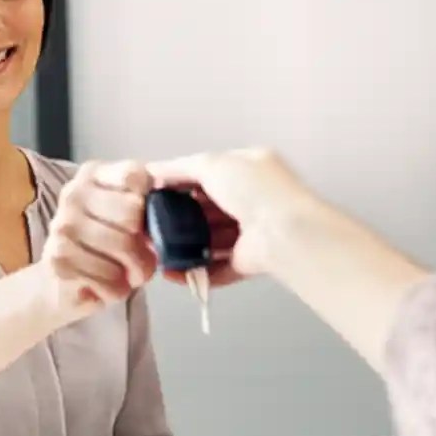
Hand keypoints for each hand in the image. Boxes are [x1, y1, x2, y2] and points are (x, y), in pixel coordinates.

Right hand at [39, 160, 157, 320]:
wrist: (68, 281)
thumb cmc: (108, 244)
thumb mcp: (130, 216)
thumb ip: (149, 205)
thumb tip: (173, 207)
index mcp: (94, 174)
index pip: (134, 175)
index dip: (150, 199)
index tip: (148, 218)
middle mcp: (74, 194)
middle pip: (132, 211)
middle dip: (146, 241)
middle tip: (144, 257)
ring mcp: (62, 225)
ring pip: (123, 246)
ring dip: (136, 270)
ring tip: (130, 274)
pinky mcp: (58, 259)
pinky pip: (108, 277)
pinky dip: (118, 289)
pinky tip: (110, 285)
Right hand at [146, 148, 320, 286]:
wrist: (285, 232)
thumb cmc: (255, 189)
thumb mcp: (214, 164)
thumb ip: (181, 167)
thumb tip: (155, 171)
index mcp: (248, 169)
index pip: (209, 173)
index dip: (180, 182)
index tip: (154, 193)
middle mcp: (251, 199)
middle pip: (207, 208)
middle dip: (179, 217)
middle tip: (150, 225)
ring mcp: (251, 232)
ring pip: (210, 240)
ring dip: (183, 246)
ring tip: (156, 251)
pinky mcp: (248, 261)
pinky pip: (217, 267)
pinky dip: (195, 270)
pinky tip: (173, 272)